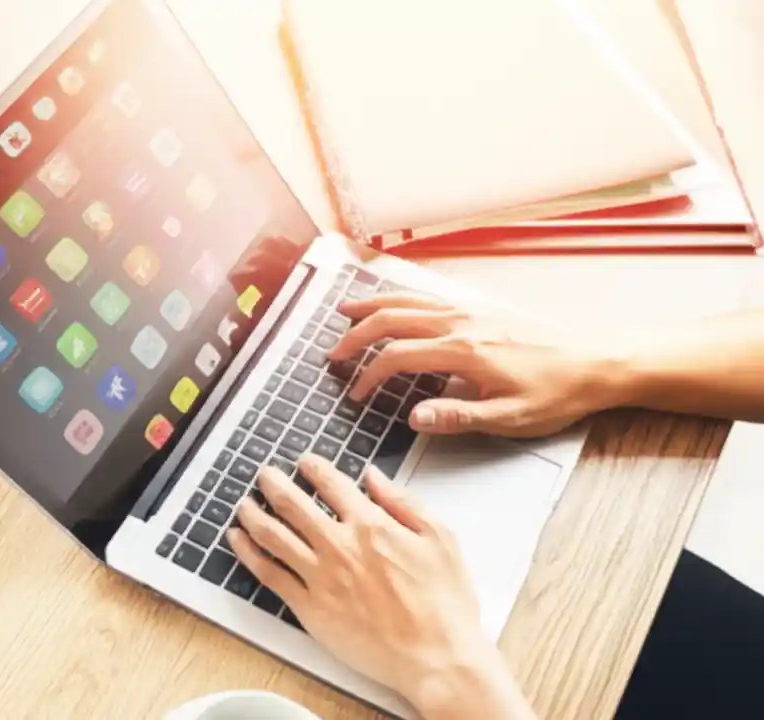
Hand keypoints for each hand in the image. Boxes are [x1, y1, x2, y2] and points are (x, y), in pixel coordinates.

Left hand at [227, 457, 533, 719]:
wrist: (437, 657)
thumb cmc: (444, 604)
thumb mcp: (440, 538)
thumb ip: (404, 501)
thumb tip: (374, 476)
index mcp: (371, 524)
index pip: (331, 482)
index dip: (312, 467)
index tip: (303, 462)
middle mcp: (340, 545)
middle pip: (292, 503)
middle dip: (273, 482)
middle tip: (264, 474)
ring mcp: (321, 576)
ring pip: (272, 535)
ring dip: (253, 514)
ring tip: (244, 504)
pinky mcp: (310, 607)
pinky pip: (269, 574)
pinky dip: (248, 553)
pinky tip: (237, 541)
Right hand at [330, 292, 622, 437]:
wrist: (600, 361)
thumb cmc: (558, 392)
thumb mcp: (511, 418)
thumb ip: (458, 417)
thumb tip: (413, 418)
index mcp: (464, 351)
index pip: (398, 356)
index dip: (370, 376)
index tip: (356, 395)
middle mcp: (461, 322)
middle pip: (393, 318)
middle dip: (356, 335)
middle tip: (333, 354)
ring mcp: (470, 310)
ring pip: (408, 299)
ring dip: (372, 305)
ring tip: (345, 312)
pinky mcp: (480, 308)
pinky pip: (428, 295)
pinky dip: (399, 296)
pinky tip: (392, 302)